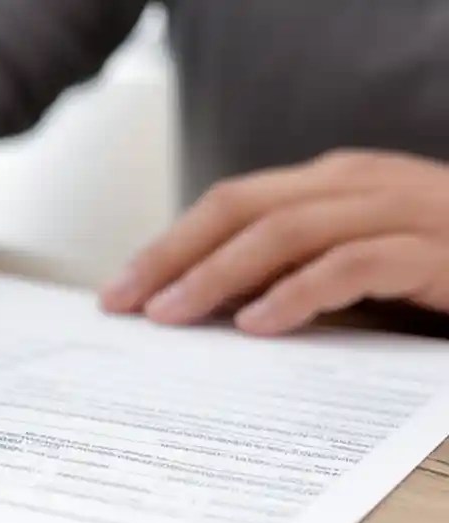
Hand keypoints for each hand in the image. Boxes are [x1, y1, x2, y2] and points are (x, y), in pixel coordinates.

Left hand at [100, 150, 448, 333]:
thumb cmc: (435, 271)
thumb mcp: (350, 267)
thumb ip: (287, 274)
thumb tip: (200, 309)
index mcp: (331, 184)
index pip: (230, 203)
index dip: (169, 244)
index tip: (118, 292)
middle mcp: (358, 185)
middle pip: (244, 207)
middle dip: (174, 255)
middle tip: (126, 303)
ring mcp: (399, 211)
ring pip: (289, 230)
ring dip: (220, 274)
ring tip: (175, 316)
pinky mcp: (436, 250)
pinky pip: (356, 264)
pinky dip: (301, 293)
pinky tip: (259, 326)